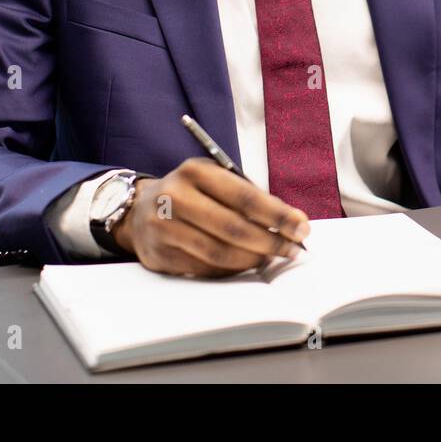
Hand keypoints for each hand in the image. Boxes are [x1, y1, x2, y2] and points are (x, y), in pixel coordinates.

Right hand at [111, 159, 310, 276]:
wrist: (138, 211)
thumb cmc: (191, 193)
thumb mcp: (215, 180)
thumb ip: (251, 198)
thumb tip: (294, 223)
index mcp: (195, 172)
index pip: (245, 197)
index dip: (278, 215)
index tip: (302, 227)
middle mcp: (175, 198)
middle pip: (234, 228)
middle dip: (270, 241)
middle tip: (292, 249)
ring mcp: (164, 228)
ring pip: (219, 253)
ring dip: (253, 259)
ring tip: (270, 257)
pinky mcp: (160, 255)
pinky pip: (205, 268)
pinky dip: (231, 269)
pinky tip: (244, 264)